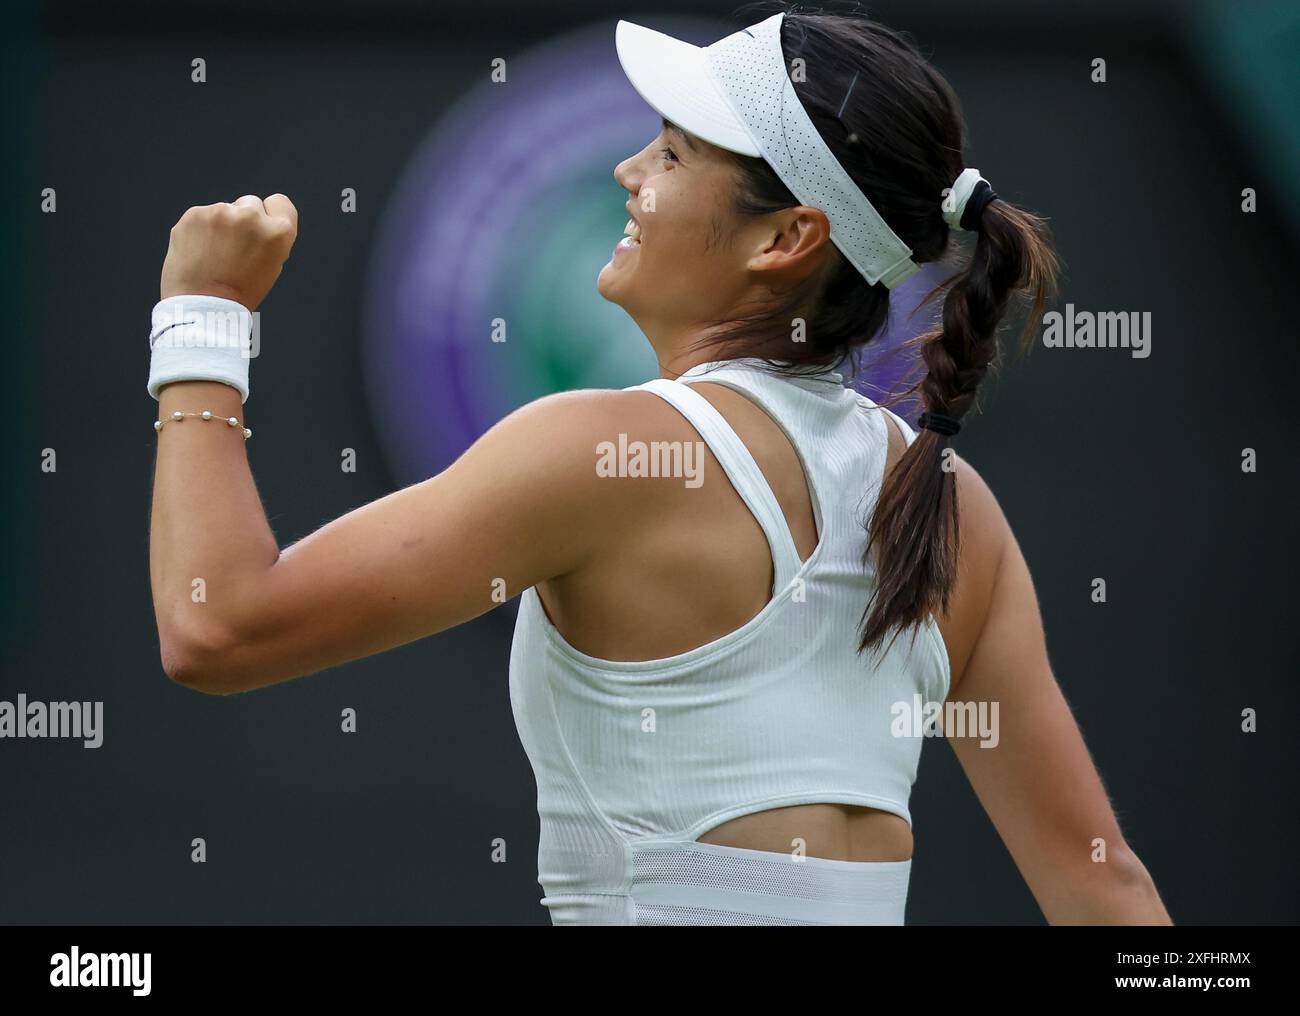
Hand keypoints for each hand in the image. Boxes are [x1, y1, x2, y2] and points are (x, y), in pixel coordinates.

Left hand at [160, 193, 297, 310]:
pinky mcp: (195, 214)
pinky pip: (201, 216)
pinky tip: (200, 251)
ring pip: (223, 210)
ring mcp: (221, 212)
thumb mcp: (272, 265)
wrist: (203, 305)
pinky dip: (200, 230)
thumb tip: (258, 221)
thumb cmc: (239, 292)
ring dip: (220, 226)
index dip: (270, 216)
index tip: (260, 230)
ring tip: (214, 255)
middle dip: (243, 220)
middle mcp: (251, 216)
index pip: (280, 202)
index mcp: (278, 232)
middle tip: (234, 248)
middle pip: (250, 203)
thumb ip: (269, 237)